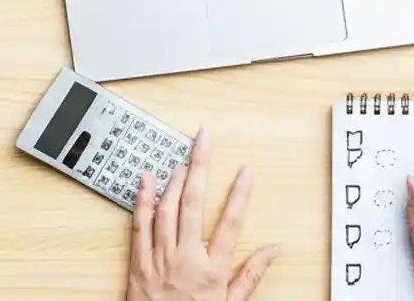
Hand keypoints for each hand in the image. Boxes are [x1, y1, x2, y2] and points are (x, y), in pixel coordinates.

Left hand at [127, 128, 279, 300]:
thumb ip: (251, 275)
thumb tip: (275, 250)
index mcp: (212, 269)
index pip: (230, 222)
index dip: (240, 193)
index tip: (245, 170)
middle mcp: (186, 258)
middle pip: (194, 202)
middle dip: (200, 165)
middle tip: (204, 138)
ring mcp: (159, 258)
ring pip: (166, 208)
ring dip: (175, 179)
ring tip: (184, 158)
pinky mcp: (138, 263)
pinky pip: (139, 225)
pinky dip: (142, 199)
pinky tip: (147, 179)